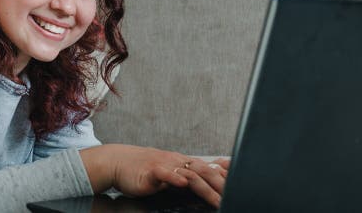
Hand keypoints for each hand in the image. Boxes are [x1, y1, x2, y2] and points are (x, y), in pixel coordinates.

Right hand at [80, 144, 225, 208]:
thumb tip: (208, 187)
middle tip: (236, 196)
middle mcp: (177, 161)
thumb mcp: (169, 172)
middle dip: (222, 184)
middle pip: (205, 170)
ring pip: (189, 174)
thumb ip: (187, 178)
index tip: (243, 184)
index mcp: (183, 162)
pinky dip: (175, 178)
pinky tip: (183, 183)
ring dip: (205, 187)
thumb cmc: (143, 169)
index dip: (227, 176)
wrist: (118, 162)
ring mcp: (165, 164)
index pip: (210, 167)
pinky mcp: (151, 170)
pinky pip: (165, 173)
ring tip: (217, 200)